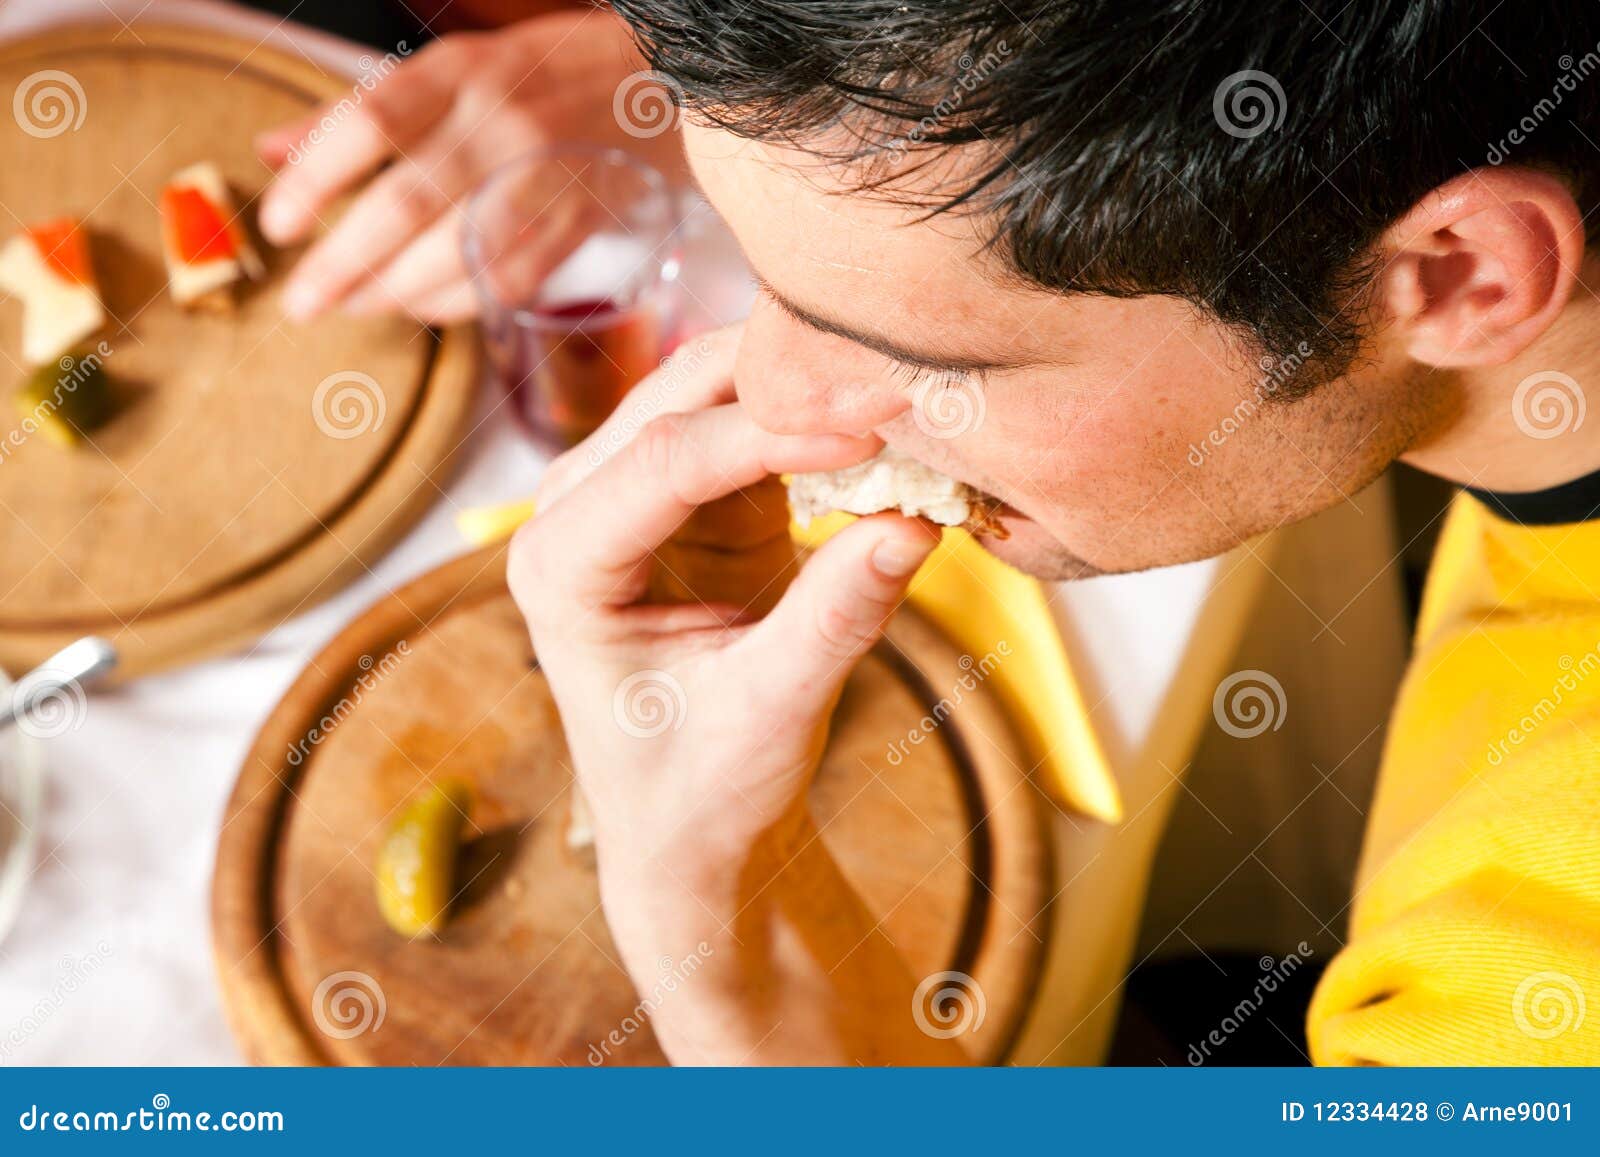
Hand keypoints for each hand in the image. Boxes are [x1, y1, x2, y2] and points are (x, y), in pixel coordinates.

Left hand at [255, 10, 684, 323]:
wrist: (667, 83)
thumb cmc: (545, 75)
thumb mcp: (454, 68)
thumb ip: (362, 111)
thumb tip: (271, 152)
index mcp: (460, 71)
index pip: (369, 123)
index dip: (316, 179)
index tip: (280, 224)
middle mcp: (501, 120)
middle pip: (407, 202)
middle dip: (345, 262)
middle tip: (301, 300)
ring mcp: (547, 173)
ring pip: (459, 252)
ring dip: (398, 291)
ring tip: (356, 304)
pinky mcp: (582, 218)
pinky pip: (510, 278)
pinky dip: (459, 301)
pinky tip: (422, 307)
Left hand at [511, 327, 938, 866]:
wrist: (691, 829)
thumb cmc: (700, 792)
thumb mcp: (768, 716)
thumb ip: (834, 620)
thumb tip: (916, 523)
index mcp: (560, 565)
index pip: (666, 459)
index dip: (772, 430)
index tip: (872, 427)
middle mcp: (576, 508)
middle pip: (683, 394)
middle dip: (791, 380)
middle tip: (900, 384)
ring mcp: (632, 490)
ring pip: (719, 387)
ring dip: (808, 385)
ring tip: (904, 394)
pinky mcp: (694, 494)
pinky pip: (759, 424)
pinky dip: (820, 418)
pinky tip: (885, 424)